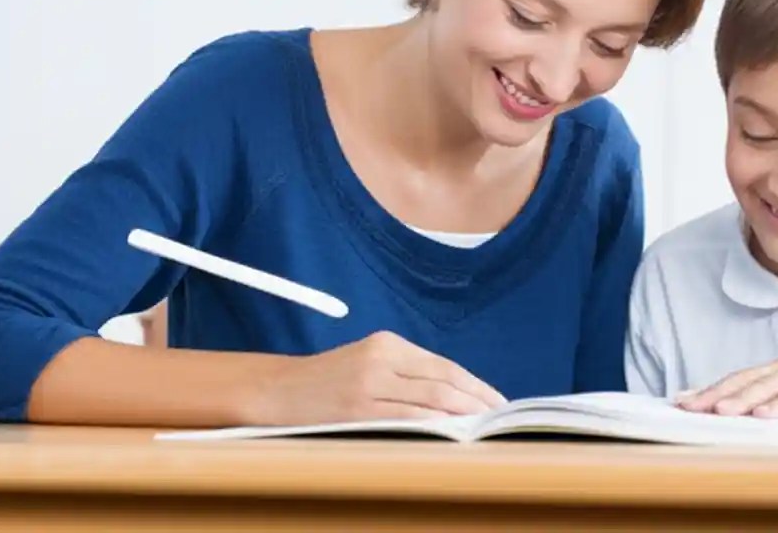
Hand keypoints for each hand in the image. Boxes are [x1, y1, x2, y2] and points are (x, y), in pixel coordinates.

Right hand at [251, 331, 506, 424]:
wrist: (277, 390)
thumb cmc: (328, 381)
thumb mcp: (368, 362)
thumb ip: (406, 373)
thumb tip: (456, 397)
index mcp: (388, 344)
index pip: (444, 366)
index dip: (475, 385)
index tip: (496, 400)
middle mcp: (381, 358)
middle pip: (443, 381)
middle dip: (477, 400)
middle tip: (500, 418)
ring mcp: (369, 384)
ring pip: (430, 399)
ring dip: (463, 415)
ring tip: (483, 428)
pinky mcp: (356, 408)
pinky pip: (406, 418)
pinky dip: (434, 426)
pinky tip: (452, 434)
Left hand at [676, 354, 777, 436]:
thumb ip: (768, 411)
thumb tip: (725, 420)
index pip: (739, 379)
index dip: (710, 389)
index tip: (681, 403)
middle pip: (750, 379)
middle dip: (718, 393)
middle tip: (692, 407)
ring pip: (774, 382)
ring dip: (746, 398)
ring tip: (722, 412)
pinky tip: (766, 414)